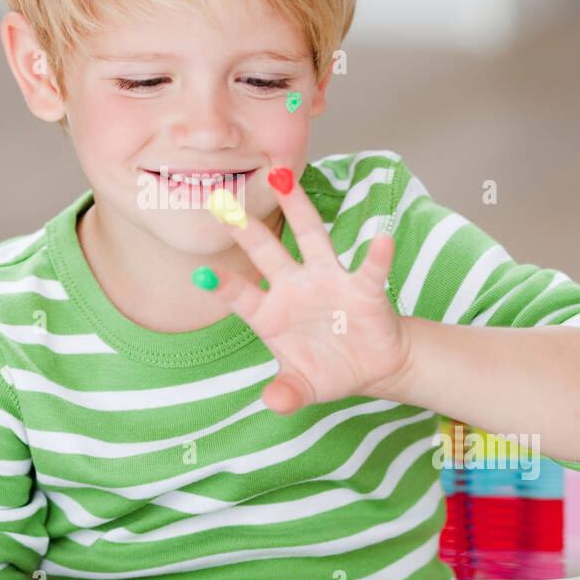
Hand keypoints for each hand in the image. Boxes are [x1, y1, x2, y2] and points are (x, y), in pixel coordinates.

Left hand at [199, 168, 412, 413]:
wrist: (371, 366)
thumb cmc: (326, 370)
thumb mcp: (303, 388)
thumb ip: (286, 394)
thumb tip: (273, 402)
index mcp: (270, 313)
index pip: (241, 295)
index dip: (222, 285)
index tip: (199, 272)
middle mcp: (294, 288)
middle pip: (265, 251)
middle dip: (244, 227)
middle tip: (220, 198)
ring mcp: (327, 281)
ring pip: (310, 237)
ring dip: (298, 207)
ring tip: (284, 177)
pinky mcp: (361, 288)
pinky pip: (368, 269)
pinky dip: (375, 255)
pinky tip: (381, 239)